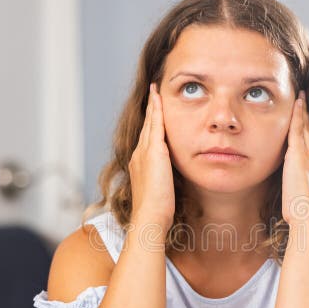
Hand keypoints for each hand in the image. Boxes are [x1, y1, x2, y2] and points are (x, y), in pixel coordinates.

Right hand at [128, 83, 174, 230]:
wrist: (150, 216)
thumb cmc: (156, 211)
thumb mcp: (160, 192)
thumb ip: (164, 181)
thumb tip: (170, 181)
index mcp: (139, 164)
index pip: (146, 139)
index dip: (150, 124)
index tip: (153, 113)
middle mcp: (138, 155)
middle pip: (146, 127)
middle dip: (150, 110)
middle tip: (152, 93)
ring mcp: (144, 152)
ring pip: (150, 123)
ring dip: (153, 106)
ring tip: (155, 91)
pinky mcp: (154, 152)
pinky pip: (155, 124)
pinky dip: (157, 110)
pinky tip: (159, 99)